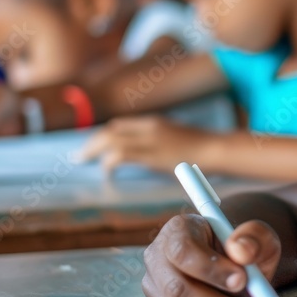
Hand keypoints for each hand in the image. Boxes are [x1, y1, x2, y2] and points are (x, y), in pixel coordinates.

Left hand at [79, 115, 211, 173]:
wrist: (216, 149)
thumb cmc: (203, 151)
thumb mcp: (179, 142)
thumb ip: (162, 145)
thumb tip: (152, 158)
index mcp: (155, 123)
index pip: (120, 125)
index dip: (104, 135)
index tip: (94, 145)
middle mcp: (148, 128)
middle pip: (110, 130)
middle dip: (92, 142)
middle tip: (81, 155)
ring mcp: (149, 140)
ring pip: (110, 140)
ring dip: (93, 150)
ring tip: (82, 161)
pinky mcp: (151, 154)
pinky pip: (119, 156)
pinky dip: (108, 163)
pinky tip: (106, 173)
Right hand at [142, 214, 281, 296]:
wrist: (238, 264)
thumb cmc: (243, 247)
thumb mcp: (258, 236)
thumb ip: (255, 238)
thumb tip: (242, 251)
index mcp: (179, 229)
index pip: (184, 250)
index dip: (211, 268)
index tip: (242, 280)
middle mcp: (159, 258)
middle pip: (176, 288)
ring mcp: (157, 287)